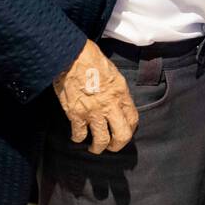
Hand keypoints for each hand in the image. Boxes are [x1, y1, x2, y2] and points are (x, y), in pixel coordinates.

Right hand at [52, 39, 137, 153]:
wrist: (71, 56)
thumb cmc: (91, 59)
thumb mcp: (113, 72)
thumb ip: (116, 91)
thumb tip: (116, 103)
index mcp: (121, 93)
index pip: (133, 119)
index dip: (130, 129)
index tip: (124, 131)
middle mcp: (110, 105)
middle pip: (121, 136)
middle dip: (117, 146)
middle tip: (112, 147)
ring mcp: (93, 111)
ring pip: (101, 140)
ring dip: (97, 147)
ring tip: (94, 148)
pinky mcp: (76, 113)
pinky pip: (79, 134)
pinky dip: (78, 138)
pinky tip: (77, 137)